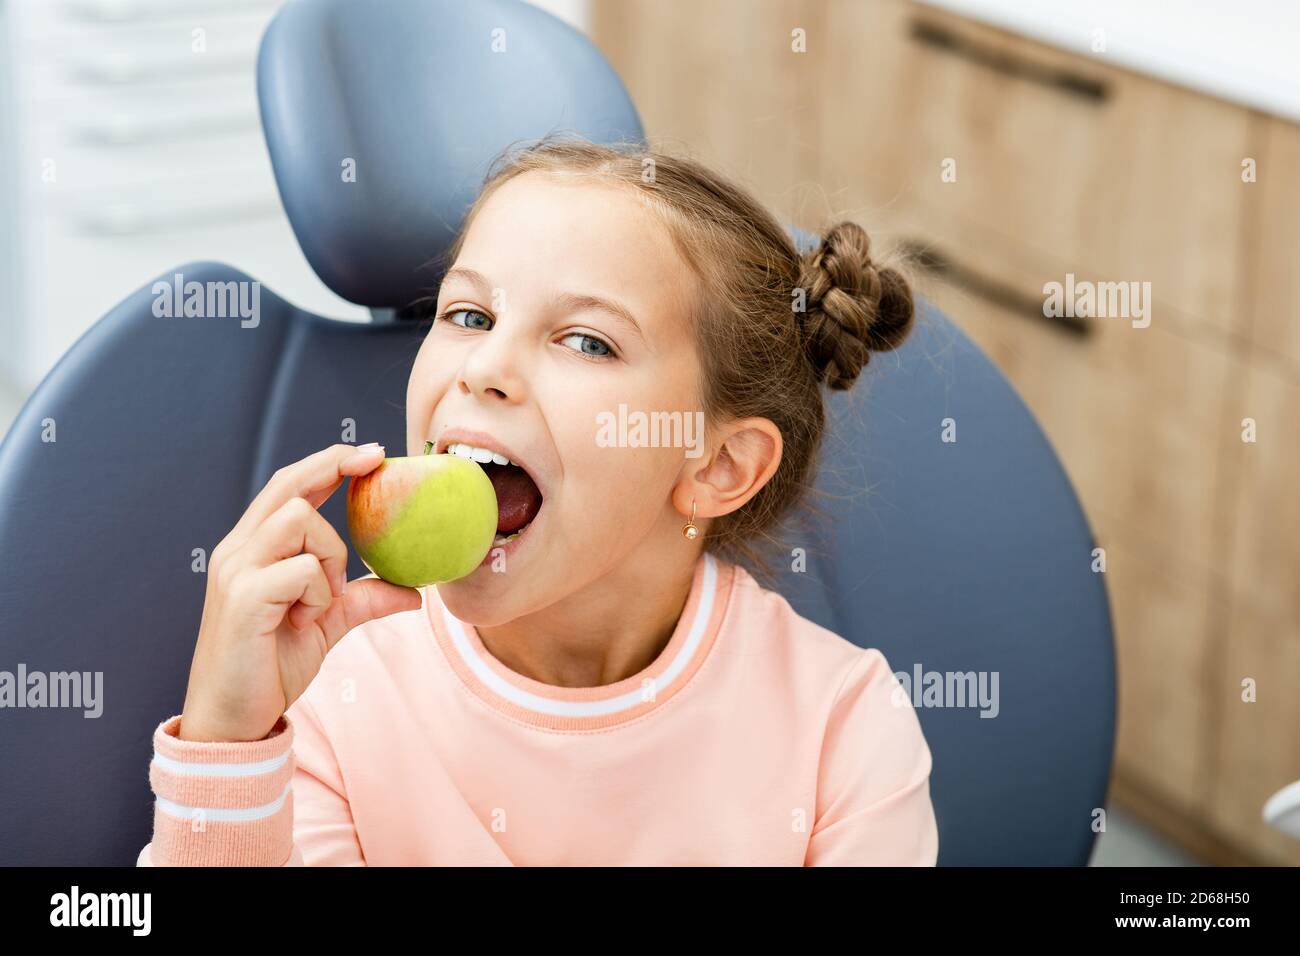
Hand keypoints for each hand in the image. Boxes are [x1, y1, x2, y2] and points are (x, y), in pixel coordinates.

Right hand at [178, 443, 421, 741]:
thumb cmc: (270, 668)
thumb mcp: (327, 625)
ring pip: (301, 522)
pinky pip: (303, 569)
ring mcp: (236, 571)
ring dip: (331, 558)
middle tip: (376, 462)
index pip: (289, 487)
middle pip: (290, 484)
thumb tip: (414, 592)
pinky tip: (305, 621)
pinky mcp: (244, 597)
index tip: (372, 453)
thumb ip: (363, 599)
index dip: (328, 462)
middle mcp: (238, 551)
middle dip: (334, 466)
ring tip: (320, 602)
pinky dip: (320, 593)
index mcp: (253, 550)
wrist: (234, 721)